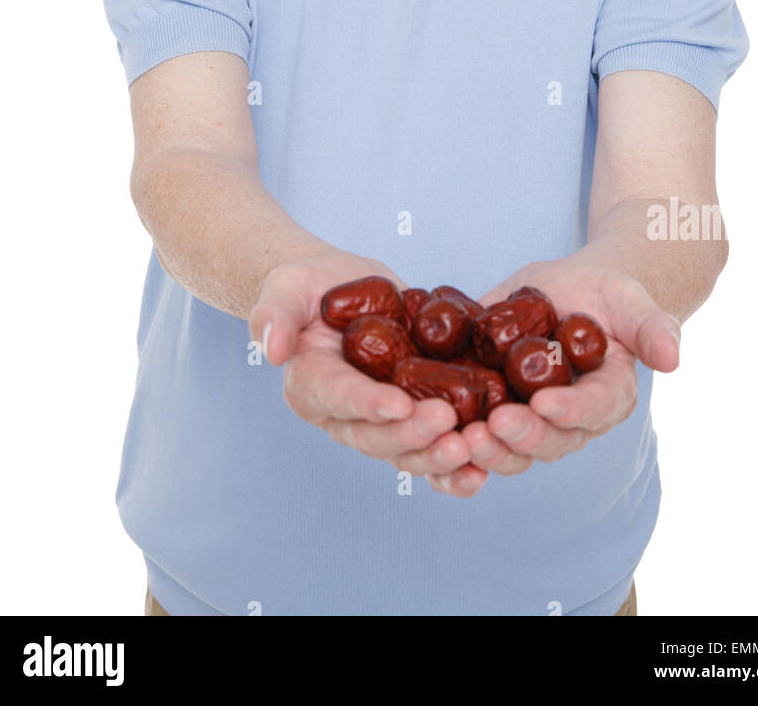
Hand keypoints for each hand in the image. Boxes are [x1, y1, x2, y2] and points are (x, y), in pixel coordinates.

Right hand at [249, 250, 482, 493]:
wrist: (335, 292)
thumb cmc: (305, 289)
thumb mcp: (284, 290)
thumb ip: (273, 315)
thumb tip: (273, 348)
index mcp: (311, 386)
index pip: (341, 399)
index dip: (369, 404)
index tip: (400, 403)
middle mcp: (344, 416)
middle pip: (378, 437)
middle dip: (413, 434)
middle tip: (448, 422)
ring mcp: (380, 420)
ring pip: (408, 452)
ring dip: (440, 455)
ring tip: (473, 445)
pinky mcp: (410, 414)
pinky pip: (432, 447)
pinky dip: (456, 466)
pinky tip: (484, 468)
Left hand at [456, 259, 680, 475]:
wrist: (571, 292)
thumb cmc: (607, 295)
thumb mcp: (631, 301)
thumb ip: (653, 327)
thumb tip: (674, 357)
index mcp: (608, 398)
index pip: (593, 412)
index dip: (570, 412)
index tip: (545, 403)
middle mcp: (569, 420)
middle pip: (549, 441)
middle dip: (521, 437)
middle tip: (494, 425)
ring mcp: (530, 419)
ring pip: (510, 449)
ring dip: (486, 450)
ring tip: (461, 437)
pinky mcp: (493, 409)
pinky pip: (476, 440)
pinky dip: (454, 453)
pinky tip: (430, 452)